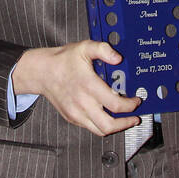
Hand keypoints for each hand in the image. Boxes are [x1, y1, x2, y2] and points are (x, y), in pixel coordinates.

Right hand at [13, 41, 140, 136]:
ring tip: (124, 121)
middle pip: (109, 125)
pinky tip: (107, 115)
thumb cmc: (63, 60)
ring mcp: (76, 113)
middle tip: (134, 118)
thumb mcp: (84, 47)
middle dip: (126, 123)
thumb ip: (103, 49)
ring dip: (115, 127)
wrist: (42, 72)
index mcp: (88, 85)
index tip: (136, 101)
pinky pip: (90, 127)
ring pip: (100, 130)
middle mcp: (83, 103)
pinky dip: (101, 125)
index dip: (130, 105)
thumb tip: (118, 58)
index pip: (115, 104)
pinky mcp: (72, 118)